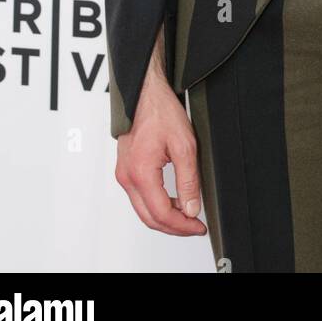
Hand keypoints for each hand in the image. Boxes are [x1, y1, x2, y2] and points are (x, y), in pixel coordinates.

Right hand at [114, 62, 207, 236]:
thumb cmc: (161, 112)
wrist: (145, 93)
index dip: (182, 226)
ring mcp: (124, 174)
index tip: (198, 226)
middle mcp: (127, 177)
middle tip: (194, 226)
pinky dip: (156, 205)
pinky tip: (172, 201)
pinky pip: (139, 197)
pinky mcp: (125, 169)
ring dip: (165, 217)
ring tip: (187, 215)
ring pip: (143, 210)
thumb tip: (192, 208)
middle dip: (174, 227)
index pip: (161, 214)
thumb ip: (188, 180)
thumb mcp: (184, 145)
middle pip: (149, 218)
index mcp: (140, 173)